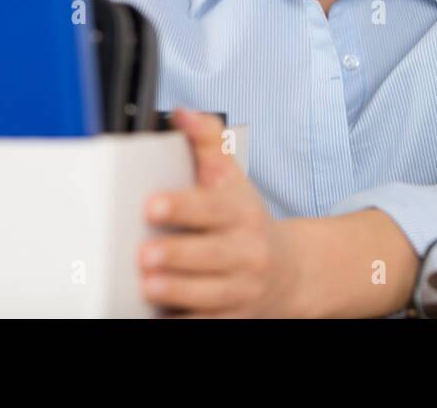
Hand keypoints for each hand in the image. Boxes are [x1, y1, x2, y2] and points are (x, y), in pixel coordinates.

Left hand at [138, 109, 303, 316]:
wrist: (291, 273)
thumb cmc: (246, 221)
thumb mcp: (234, 178)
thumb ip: (207, 142)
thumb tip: (181, 114)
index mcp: (241, 212)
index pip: (214, 206)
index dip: (184, 206)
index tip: (153, 205)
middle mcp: (245, 251)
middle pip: (213, 254)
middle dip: (178, 255)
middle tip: (145, 254)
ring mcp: (241, 290)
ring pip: (210, 294)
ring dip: (179, 291)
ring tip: (148, 285)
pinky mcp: (234, 320)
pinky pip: (208, 323)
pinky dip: (185, 321)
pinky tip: (160, 316)